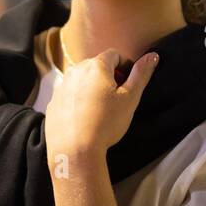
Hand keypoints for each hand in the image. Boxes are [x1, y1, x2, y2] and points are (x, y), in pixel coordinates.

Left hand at [44, 48, 158, 161]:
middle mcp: (75, 71)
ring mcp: (61, 87)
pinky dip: (77, 101)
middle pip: (95, 66)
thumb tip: (152, 56)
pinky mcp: (52, 103)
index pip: (114, 55)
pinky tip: (85, 118)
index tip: (129, 83)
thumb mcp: (130, 98)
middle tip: (117, 98)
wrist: (75, 151)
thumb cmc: (106, 124)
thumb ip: (141, 75)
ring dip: (92, 88)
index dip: (125, 66)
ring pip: (81, 80)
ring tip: (100, 109)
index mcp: (95, 66)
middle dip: (108, 76)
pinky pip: (68, 95)